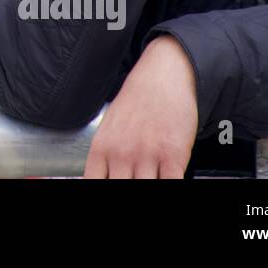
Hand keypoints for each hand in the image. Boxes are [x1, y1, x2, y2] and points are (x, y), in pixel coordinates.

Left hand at [84, 36, 199, 177]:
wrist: (163, 75)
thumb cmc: (137, 102)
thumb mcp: (110, 128)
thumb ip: (106, 158)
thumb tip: (106, 177)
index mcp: (101, 149)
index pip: (94, 184)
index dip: (104, 191)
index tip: (115, 184)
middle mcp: (121, 154)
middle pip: (121, 189)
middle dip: (128, 189)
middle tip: (136, 179)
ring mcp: (147, 155)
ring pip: (146, 189)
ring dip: (149, 186)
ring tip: (153, 177)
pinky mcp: (173, 155)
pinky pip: (171, 184)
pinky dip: (170, 186)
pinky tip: (168, 177)